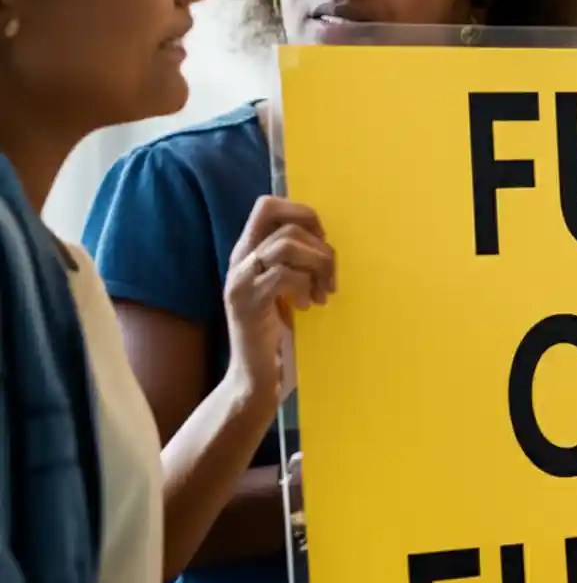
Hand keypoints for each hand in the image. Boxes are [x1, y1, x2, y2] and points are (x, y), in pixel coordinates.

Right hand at [224, 196, 335, 410]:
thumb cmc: (279, 333)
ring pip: (285, 245)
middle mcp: (240, 259)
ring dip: (316, 266)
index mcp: (248, 251)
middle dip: (317, 243)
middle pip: (280, 220)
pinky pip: (283, 275)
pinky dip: (304, 287)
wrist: (255, 376)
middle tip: (330, 276)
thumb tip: (329, 243)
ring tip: (322, 293)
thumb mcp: (289, 289)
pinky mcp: (247, 302)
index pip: (268, 205)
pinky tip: (309, 306)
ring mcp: (240, 280)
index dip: (302, 214)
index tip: (324, 243)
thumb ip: (297, 262)